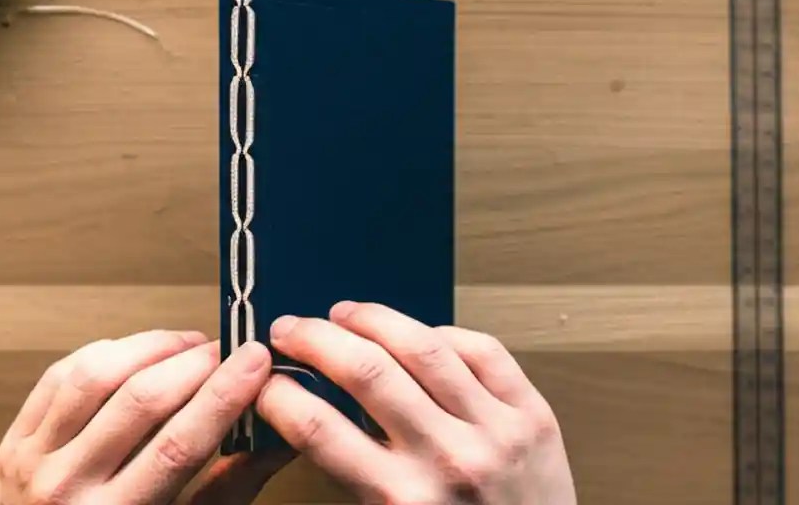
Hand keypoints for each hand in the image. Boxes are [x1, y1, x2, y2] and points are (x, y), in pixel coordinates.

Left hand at [0, 330, 290, 504]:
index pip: (178, 445)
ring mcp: (33, 460)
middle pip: (139, 401)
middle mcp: (68, 487)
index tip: (255, 361)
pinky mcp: (13, 439)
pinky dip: (103, 353)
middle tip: (230, 348)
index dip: (222, 395)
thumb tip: (278, 438)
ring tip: (189, 344)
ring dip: (150, 347)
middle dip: (195, 363)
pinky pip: (59, 375)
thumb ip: (228, 489)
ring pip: (95, 375)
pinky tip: (136, 352)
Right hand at [257, 303, 575, 504]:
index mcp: (402, 503)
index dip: (279, 395)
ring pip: (422, 346)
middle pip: (364, 371)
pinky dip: (443, 333)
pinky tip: (417, 333)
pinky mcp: (533, 416)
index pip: (319, 429)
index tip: (265, 381)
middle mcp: (447, 461)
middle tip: (290, 330)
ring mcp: (495, 432)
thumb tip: (310, 412)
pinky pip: (482, 350)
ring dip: (371, 319)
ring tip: (344, 313)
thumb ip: (356, 474)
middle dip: (314, 339)